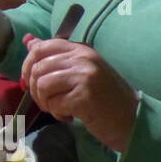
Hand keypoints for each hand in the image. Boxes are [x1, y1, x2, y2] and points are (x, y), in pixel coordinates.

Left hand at [20, 37, 138, 151]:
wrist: (132, 119)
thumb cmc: (104, 96)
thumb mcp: (81, 71)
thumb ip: (56, 57)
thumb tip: (29, 42)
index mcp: (80, 49)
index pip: (42, 47)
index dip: (28, 64)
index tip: (30, 80)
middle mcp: (82, 59)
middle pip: (38, 68)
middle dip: (35, 89)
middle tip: (47, 101)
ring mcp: (84, 77)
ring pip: (43, 86)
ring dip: (45, 102)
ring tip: (59, 109)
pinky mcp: (84, 97)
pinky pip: (54, 104)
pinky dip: (57, 113)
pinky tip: (70, 116)